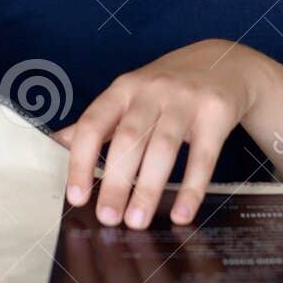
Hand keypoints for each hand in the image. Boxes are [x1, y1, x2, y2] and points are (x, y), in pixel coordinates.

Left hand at [50, 40, 258, 228]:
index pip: (94, 124)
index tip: (76, 196)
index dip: (81, 160)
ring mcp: (186, 100)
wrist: (226, 62)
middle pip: (129, 139)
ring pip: (163, 148)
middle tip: (108, 217)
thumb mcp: (130, 95)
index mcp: (124, 89)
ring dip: (148, 188)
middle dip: (116, 181)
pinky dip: (191, 188)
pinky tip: (181, 213)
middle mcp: (152, 91)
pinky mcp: (216, 114)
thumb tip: (56, 144)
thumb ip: (98, 122)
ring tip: (137, 221)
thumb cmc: (169, 87)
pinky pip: (203, 157)